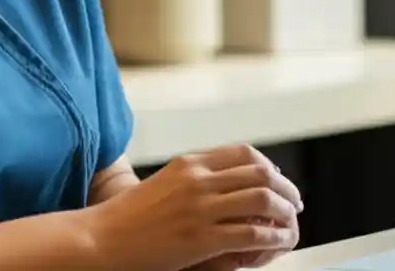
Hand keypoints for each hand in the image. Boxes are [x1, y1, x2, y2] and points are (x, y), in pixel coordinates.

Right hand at [85, 144, 302, 270]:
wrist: (100, 240)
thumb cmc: (128, 218)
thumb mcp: (163, 185)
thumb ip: (193, 180)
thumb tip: (223, 183)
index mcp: (189, 163)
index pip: (244, 153)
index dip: (268, 166)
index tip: (278, 180)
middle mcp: (198, 179)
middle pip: (260, 173)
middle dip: (285, 188)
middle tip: (294, 203)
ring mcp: (200, 208)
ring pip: (262, 199)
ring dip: (284, 211)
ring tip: (290, 223)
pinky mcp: (201, 238)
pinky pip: (251, 233)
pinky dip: (273, 236)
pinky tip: (279, 241)